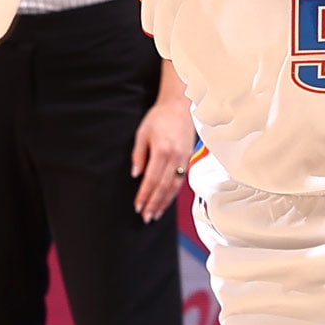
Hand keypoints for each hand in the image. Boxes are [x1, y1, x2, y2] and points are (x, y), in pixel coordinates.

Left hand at [131, 89, 194, 222]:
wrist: (180, 107)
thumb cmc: (159, 118)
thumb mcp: (142, 133)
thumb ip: (139, 155)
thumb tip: (136, 175)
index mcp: (162, 151)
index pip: (152, 179)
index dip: (144, 195)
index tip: (138, 206)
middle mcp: (175, 157)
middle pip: (164, 187)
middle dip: (154, 204)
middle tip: (146, 217)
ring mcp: (184, 159)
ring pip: (174, 187)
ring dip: (164, 202)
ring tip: (156, 214)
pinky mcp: (188, 159)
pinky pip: (180, 180)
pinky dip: (172, 193)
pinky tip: (166, 201)